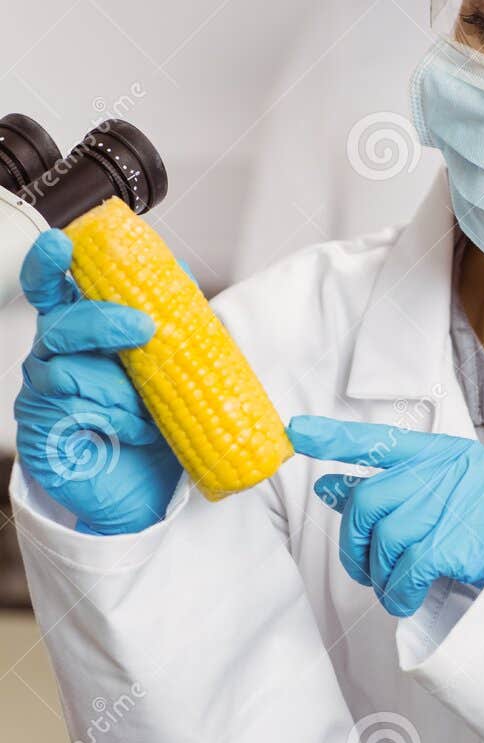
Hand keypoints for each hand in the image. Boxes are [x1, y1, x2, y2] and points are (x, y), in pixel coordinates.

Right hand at [14, 230, 181, 535]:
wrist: (142, 498)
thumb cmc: (149, 434)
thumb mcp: (171, 376)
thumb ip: (172, 331)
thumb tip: (184, 279)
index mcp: (80, 335)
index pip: (55, 288)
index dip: (51, 264)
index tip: (63, 244)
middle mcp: (54, 358)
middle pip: (58, 322)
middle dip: (100, 322)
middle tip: (142, 329)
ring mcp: (41, 394)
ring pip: (70, 369)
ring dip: (119, 389)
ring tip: (147, 412)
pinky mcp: (39, 431)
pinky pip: (73, 410)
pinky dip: (113, 418)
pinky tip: (132, 432)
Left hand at [289, 415, 483, 617]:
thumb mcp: (441, 493)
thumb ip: (388, 488)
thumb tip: (329, 488)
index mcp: (436, 453)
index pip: (377, 440)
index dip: (333, 438)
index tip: (295, 431)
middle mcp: (442, 471)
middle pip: (366, 502)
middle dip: (353, 543)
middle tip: (362, 568)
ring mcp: (450, 505)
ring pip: (383, 540)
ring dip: (378, 574)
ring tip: (390, 587)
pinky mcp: (455, 543)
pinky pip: (405, 571)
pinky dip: (397, 592)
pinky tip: (403, 600)